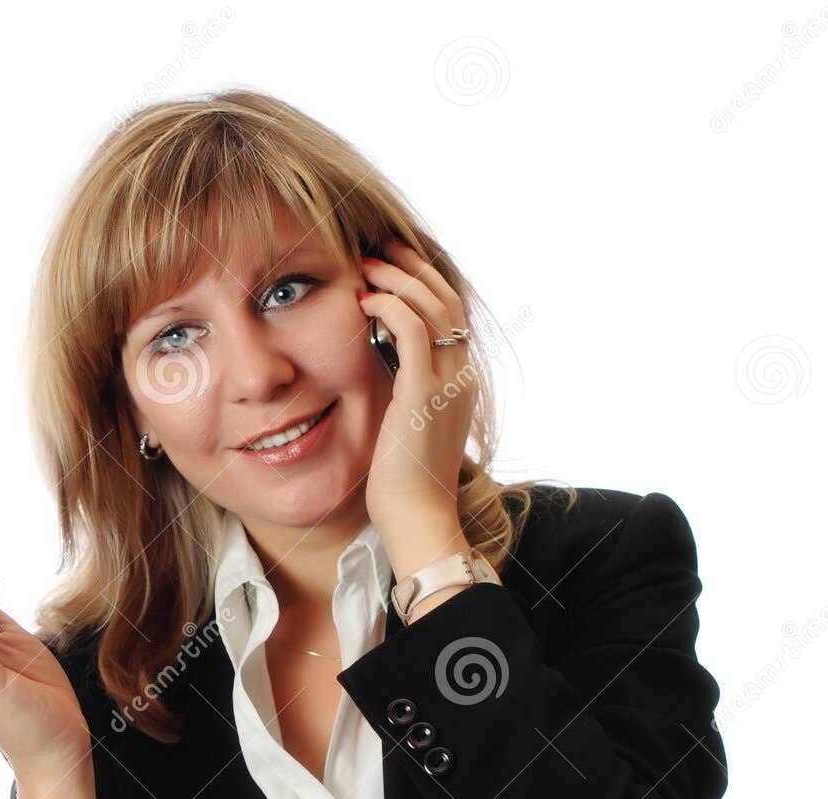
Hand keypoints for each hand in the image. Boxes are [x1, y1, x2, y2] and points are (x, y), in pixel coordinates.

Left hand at [357, 235, 478, 571]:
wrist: (418, 522)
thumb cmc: (404, 487)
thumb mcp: (406, 428)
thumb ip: (402, 393)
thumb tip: (378, 367)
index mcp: (460, 385)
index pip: (450, 317)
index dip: (423, 285)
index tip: (392, 266)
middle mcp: (462, 378)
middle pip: (447, 301)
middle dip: (413, 267)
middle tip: (380, 247)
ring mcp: (447, 385)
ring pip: (433, 308)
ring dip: (399, 278)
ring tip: (367, 264)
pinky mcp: (424, 395)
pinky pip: (413, 333)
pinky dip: (390, 307)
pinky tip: (365, 301)